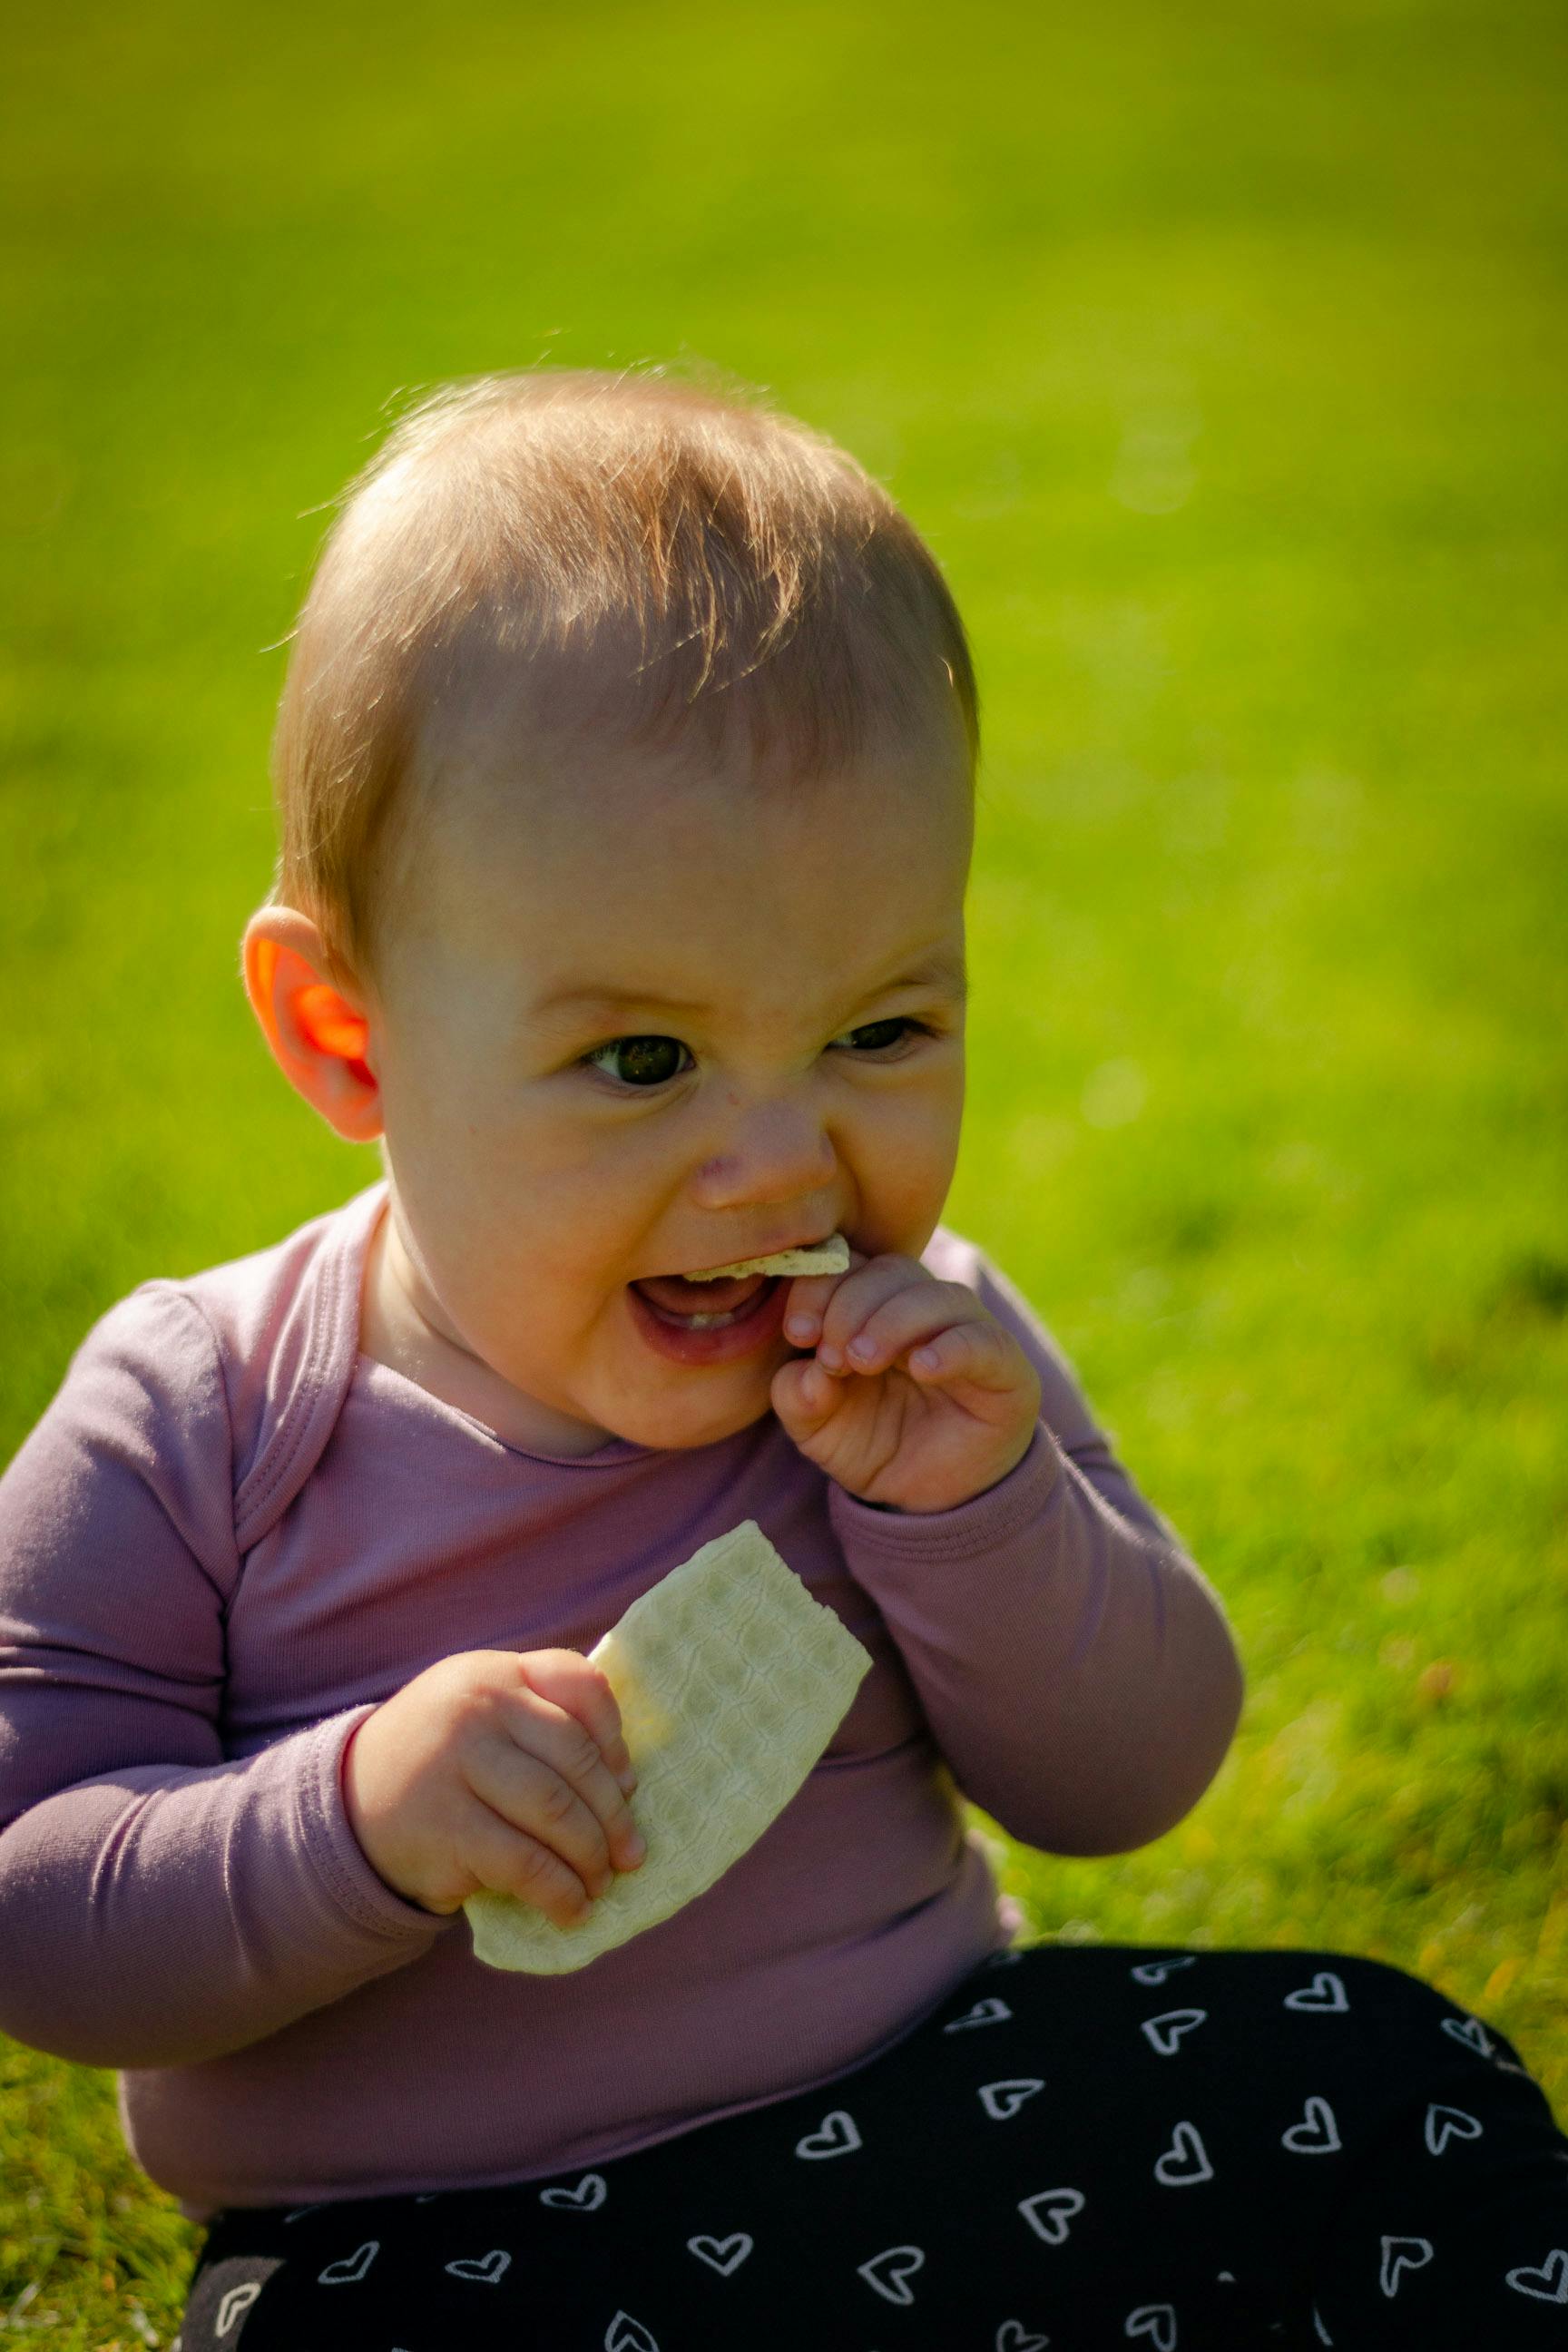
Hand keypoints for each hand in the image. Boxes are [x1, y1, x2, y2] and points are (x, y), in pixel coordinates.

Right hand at [342, 1648, 645, 1922]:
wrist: (345, 1806)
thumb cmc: (438, 1761)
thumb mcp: (478, 1713)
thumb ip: (540, 1720)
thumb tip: (625, 1784)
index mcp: (494, 1673)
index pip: (579, 1684)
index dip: (615, 1740)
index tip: (627, 1785)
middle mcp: (477, 1707)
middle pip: (576, 1758)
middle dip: (613, 1814)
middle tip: (629, 1853)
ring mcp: (458, 1764)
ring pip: (557, 1812)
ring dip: (592, 1856)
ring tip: (601, 1882)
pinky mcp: (447, 1827)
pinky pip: (526, 1863)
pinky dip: (560, 1892)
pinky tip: (572, 1908)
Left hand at [770, 1249, 1042, 1512]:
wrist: (932, 1498)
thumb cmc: (874, 1445)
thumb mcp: (818, 1430)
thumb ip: (797, 1397)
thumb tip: (804, 1373)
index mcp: (871, 1307)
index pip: (847, 1266)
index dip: (818, 1288)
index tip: (799, 1332)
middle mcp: (920, 1308)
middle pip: (888, 1272)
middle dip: (850, 1307)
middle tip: (834, 1358)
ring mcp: (966, 1331)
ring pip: (936, 1296)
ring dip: (893, 1322)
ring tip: (864, 1363)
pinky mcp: (1004, 1365)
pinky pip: (983, 1339)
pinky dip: (950, 1347)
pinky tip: (922, 1369)